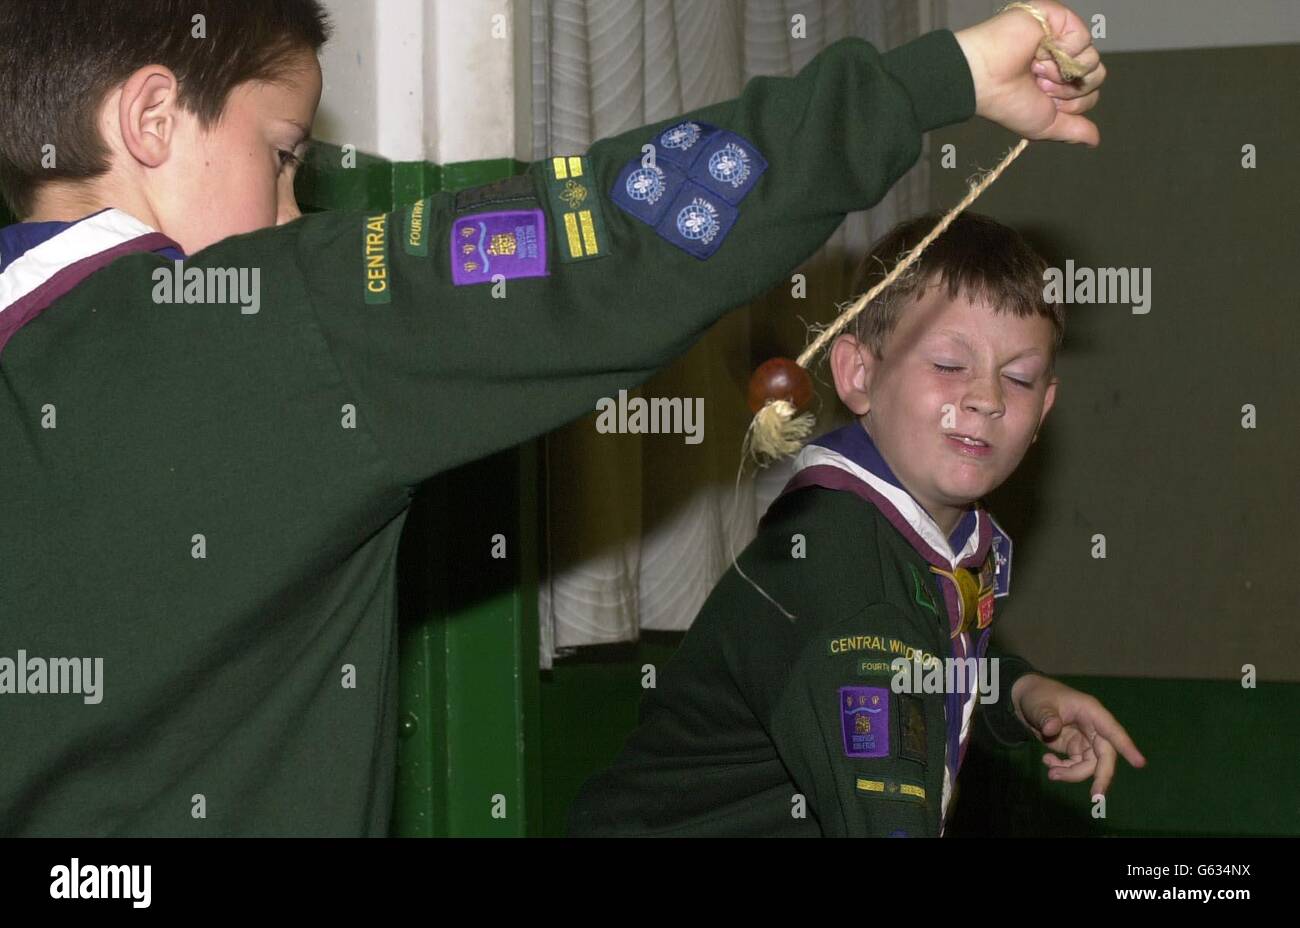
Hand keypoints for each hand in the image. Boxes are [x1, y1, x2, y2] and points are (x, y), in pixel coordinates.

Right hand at [954, 0, 1105, 146]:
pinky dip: (1062, 51)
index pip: (1090, 93)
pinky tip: (1038, 51)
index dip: (1072, 104)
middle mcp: (1060, 58)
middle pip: (1095, 76)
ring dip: (1061, 71)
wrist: (985, 77)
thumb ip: (1073, 131)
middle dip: (1069, 90)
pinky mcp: (1058, 18)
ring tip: (1035, 67)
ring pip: (1092, 59)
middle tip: (1039, 85)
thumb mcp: (1044, 126)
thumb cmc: (1006, 102)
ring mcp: (1060, 37)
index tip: (1043, 100)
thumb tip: (1095, 141)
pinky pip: (1083, 38)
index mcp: (1056, 81)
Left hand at [1010, 673, 1145, 795]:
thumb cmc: (1038, 696)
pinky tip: (1047, 762)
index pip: (1113, 731)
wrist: (1025, 700)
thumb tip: (1051, 729)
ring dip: (1072, 774)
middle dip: (1101, 777)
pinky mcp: (1075, 749)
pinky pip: (1075, 766)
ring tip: (1051, 773)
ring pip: (1089, 766)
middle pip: (1104, 756)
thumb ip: (1046, 717)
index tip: (1140, 763)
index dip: (1126, 746)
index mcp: (1091, 712)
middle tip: (1095, 797)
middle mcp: (1093, 729)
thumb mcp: (1039, 704)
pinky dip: (1063, 770)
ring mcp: (1085, 741)